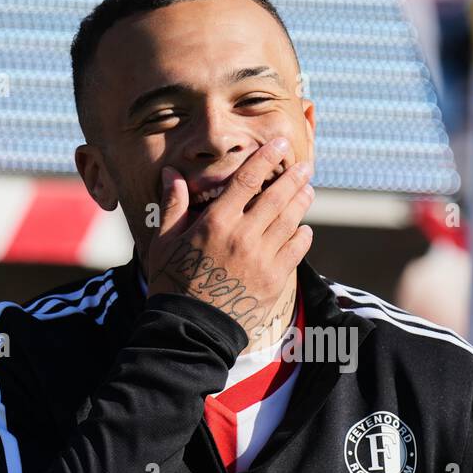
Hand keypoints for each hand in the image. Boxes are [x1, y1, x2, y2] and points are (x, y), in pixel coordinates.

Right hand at [146, 136, 314, 333]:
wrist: (191, 328)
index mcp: (216, 222)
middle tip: (305, 166)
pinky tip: (304, 229)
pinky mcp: (274, 280)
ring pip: (290, 221)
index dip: (266, 158)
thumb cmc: (173, 283)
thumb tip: (172, 173)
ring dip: (302, 202)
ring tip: (308, 190)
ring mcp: (261, 259)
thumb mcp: (164, 242)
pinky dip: (303, 236)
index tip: (280, 144)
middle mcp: (242, 236)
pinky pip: (296, 251)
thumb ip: (173, 205)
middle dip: (294, 177)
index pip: (247, 179)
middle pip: (277, 197)